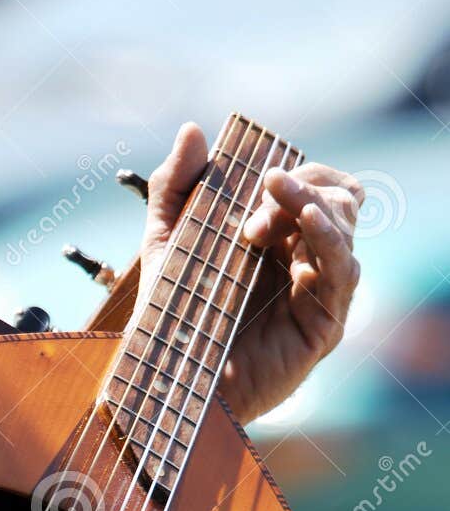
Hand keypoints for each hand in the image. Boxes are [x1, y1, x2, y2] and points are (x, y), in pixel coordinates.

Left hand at [136, 122, 362, 424]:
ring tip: (273, 200)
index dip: (293, 174)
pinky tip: (308, 219)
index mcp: (276, 240)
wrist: (165, 381)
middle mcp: (303, 263)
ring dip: (314, 204)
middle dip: (301, 187)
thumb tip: (194, 129)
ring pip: (344, 229)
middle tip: (261, 194)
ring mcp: (317, 294)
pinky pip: (344, 272)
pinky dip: (331, 239)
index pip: (312, 186)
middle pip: (336, 201)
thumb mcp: (165, 242)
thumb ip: (176, 186)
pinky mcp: (323, 325)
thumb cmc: (167, 318)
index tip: (257, 175)